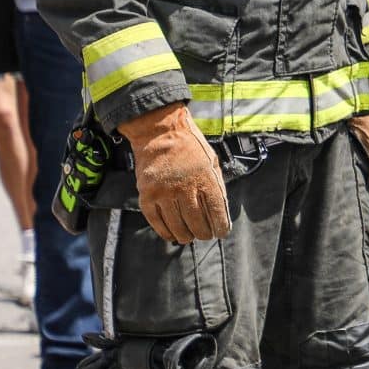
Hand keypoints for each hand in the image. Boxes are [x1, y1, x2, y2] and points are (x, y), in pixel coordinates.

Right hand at [118, 103, 229, 243]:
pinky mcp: (147, 195)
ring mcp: (164, 193)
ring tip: (189, 236)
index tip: (221, 232)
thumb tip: (220, 213)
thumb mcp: (211, 162)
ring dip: (186, 235)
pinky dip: (166, 232)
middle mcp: (184, 188)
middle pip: (197, 223)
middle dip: (204, 233)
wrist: (159, 133)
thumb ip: (216, 186)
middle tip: (205, 235)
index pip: (216, 212)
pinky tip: (172, 234)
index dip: (220, 227)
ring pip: (177, 226)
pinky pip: (157, 222)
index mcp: (205, 179)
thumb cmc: (190, 148)